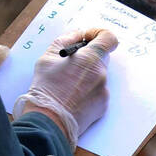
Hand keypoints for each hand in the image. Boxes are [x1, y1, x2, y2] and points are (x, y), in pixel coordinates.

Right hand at [11, 28, 117, 148]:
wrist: (50, 121)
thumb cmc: (46, 89)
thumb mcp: (48, 57)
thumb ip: (65, 41)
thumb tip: (77, 35)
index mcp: (90, 58)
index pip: (109, 38)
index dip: (99, 34)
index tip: (87, 38)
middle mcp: (102, 74)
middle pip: (102, 57)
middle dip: (88, 56)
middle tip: (71, 62)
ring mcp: (104, 91)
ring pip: (98, 75)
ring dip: (86, 74)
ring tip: (67, 84)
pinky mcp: (103, 105)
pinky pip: (98, 91)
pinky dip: (88, 90)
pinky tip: (73, 96)